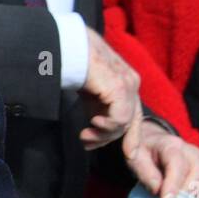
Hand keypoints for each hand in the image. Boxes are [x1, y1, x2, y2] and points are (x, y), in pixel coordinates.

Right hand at [78, 27, 140, 149]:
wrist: (66, 45)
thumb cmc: (72, 62)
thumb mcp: (88, 88)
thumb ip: (97, 104)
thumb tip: (96, 124)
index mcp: (125, 81)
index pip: (133, 114)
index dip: (128, 136)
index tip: (120, 152)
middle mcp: (131, 82)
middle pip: (130, 121)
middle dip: (109, 138)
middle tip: (87, 143)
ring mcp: (128, 85)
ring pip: (124, 123)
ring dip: (103, 134)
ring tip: (84, 135)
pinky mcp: (120, 88)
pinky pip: (120, 118)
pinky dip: (106, 126)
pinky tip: (91, 124)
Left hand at [124, 120, 198, 197]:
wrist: (154, 143)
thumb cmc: (143, 151)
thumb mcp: (134, 157)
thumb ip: (144, 171)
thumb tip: (157, 190)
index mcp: (171, 145)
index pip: (177, 164)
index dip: (173, 184)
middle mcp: (192, 153)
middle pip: (198, 175)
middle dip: (186, 195)